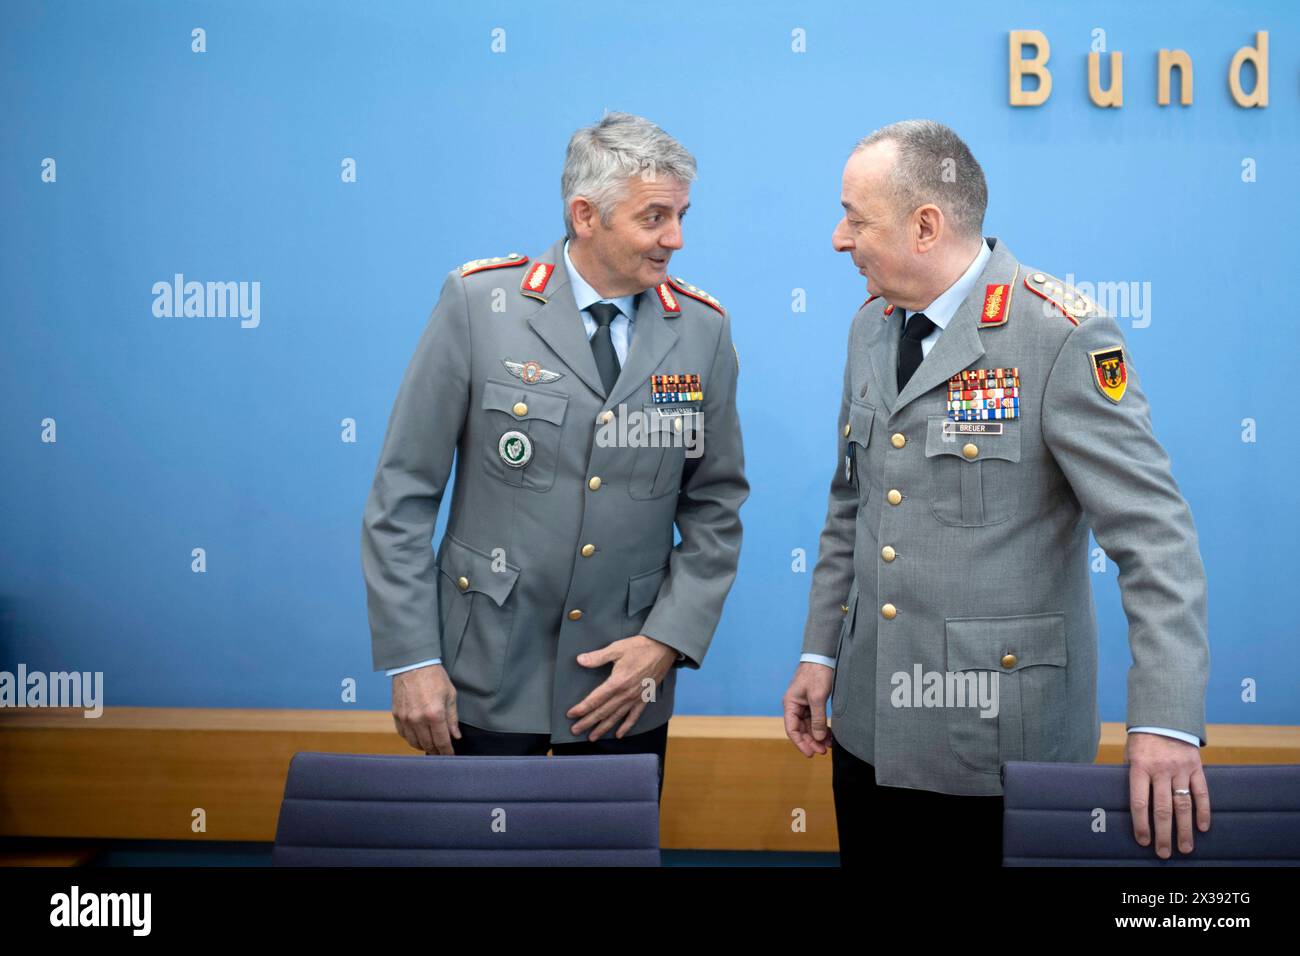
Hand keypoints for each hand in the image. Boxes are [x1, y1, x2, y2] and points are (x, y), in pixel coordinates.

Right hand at [392, 664, 459, 754]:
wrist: (413, 664)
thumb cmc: (434, 677)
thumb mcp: (450, 695)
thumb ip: (452, 718)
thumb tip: (455, 736)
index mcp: (434, 714)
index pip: (441, 741)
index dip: (447, 752)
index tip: (450, 756)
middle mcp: (418, 719)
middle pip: (428, 744)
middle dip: (436, 750)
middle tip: (442, 752)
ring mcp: (405, 718)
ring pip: (414, 742)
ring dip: (423, 746)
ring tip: (431, 745)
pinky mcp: (396, 715)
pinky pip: (403, 734)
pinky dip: (411, 739)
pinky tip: (418, 737)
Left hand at [566, 635, 677, 740]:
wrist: (663, 649)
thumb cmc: (639, 647)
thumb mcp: (617, 648)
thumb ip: (597, 657)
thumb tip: (580, 660)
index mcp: (617, 682)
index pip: (595, 699)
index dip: (582, 708)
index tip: (571, 715)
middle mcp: (625, 694)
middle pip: (603, 712)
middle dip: (588, 722)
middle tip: (575, 730)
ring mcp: (635, 698)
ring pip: (616, 717)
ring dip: (603, 728)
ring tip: (592, 737)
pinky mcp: (644, 699)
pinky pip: (634, 716)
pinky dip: (626, 726)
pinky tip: (619, 734)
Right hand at [783, 662, 834, 755]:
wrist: (823, 657)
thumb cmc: (817, 673)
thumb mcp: (817, 697)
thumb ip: (817, 718)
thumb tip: (817, 738)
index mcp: (790, 704)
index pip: (792, 729)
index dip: (800, 743)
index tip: (811, 754)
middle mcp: (795, 706)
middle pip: (801, 730)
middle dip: (811, 742)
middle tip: (823, 752)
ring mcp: (804, 705)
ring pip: (809, 727)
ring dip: (817, 737)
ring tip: (828, 746)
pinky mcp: (813, 703)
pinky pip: (815, 720)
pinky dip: (822, 729)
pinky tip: (830, 736)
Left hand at [1126, 731, 1210, 857]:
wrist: (1165, 716)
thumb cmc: (1142, 740)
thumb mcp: (1129, 754)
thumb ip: (1131, 777)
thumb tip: (1131, 805)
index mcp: (1139, 767)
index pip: (1139, 802)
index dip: (1141, 824)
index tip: (1142, 841)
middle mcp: (1160, 770)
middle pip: (1162, 809)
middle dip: (1162, 834)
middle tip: (1164, 853)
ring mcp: (1180, 769)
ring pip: (1183, 805)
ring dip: (1184, 829)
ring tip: (1184, 848)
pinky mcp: (1196, 768)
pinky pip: (1201, 793)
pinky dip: (1203, 811)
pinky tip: (1202, 827)